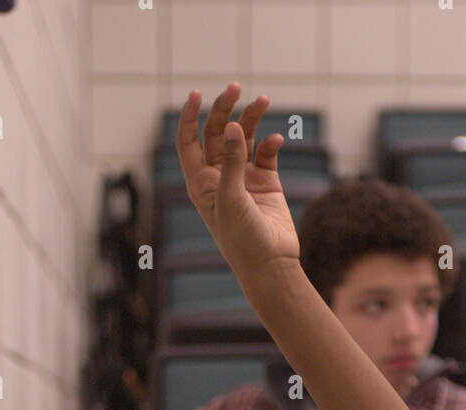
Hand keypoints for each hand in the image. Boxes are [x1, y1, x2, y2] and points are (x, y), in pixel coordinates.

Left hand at [175, 84, 300, 285]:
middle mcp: (220, 177)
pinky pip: (267, 153)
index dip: (189, 117)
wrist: (271, 265)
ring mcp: (243, 178)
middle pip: (216, 133)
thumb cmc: (242, 240)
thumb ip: (232, 161)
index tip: (197, 94)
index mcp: (201, 183)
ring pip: (244, 138)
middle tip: (236, 88)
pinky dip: (271, 143)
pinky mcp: (267, 182)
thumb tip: (232, 126)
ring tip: (263, 101)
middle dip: (224, 109)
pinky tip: (277, 140)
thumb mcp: (232, 199)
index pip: (188, 142)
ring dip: (251, 118)